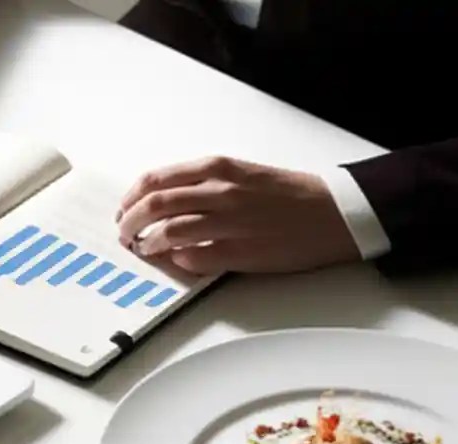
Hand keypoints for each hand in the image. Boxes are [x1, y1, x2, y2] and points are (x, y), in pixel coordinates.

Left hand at [116, 156, 360, 274]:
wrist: (333, 213)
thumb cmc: (290, 194)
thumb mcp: (242, 174)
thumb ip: (204, 184)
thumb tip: (166, 201)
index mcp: (218, 169)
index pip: (155, 180)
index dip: (131, 198)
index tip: (124, 209)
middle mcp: (219, 192)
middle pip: (153, 206)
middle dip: (129, 222)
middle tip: (125, 233)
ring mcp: (228, 224)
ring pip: (167, 233)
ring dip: (148, 244)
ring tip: (145, 249)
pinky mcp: (239, 253)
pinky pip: (192, 259)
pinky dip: (177, 261)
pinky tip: (177, 260)